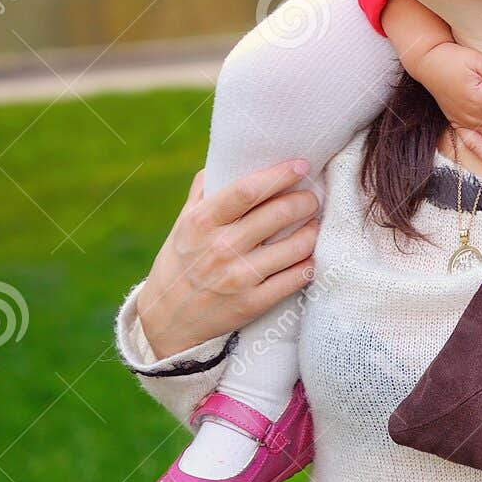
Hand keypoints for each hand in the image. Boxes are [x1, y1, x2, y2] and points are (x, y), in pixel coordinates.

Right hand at [137, 161, 320, 357]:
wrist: (166, 322)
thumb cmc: (178, 264)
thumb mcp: (182, 224)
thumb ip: (204, 191)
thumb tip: (227, 159)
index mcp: (202, 222)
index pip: (248, 190)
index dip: (280, 175)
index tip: (301, 166)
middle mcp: (221, 248)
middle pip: (278, 214)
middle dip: (304, 200)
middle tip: (312, 197)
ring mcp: (238, 277)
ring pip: (295, 246)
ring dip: (313, 230)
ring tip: (315, 223)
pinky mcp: (252, 304)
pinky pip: (295, 278)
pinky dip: (309, 263)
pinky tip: (311, 254)